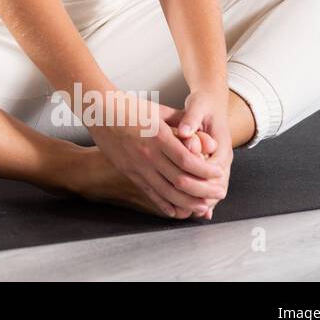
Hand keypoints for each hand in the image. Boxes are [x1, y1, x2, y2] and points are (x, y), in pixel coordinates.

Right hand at [86, 94, 226, 218]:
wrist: (100, 112)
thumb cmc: (131, 107)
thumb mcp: (159, 111)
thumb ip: (184, 123)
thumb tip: (207, 138)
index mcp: (158, 137)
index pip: (188, 161)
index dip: (206, 172)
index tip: (218, 174)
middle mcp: (148, 154)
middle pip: (181, 181)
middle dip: (204, 190)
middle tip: (219, 193)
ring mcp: (137, 166)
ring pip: (167, 193)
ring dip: (188, 203)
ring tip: (203, 207)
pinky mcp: (130, 173)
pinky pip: (151, 194)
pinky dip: (166, 205)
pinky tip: (178, 211)